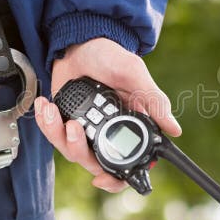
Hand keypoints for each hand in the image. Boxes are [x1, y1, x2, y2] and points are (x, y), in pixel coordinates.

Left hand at [34, 38, 181, 192]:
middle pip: (92, 161)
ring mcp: (83, 127)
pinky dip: (45, 122)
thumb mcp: (135, 76)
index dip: (116, 179)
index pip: (125, 163)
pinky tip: (44, 105)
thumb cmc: (111, 55)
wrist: (82, 40)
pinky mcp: (63, 118)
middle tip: (75, 128)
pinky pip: (52, 132)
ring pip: (69, 149)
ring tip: (54, 111)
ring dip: (58, 134)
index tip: (102, 179)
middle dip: (79, 149)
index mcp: (127, 126)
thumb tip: (175, 129)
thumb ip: (154, 102)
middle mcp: (105, 131)